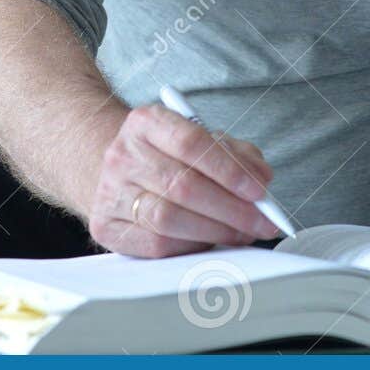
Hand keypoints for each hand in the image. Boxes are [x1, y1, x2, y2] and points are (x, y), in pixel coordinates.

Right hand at [86, 104, 281, 257]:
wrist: (121, 173)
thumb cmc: (170, 157)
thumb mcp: (203, 141)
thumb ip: (236, 155)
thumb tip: (261, 179)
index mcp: (146, 122)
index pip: (189, 142)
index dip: (228, 169)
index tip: (259, 190)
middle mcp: (122, 154)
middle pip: (181, 184)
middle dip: (231, 208)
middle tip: (262, 222)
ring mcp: (110, 191)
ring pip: (167, 217)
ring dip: (215, 231)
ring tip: (242, 233)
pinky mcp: (106, 225)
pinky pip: (155, 245)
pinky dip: (190, 247)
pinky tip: (210, 241)